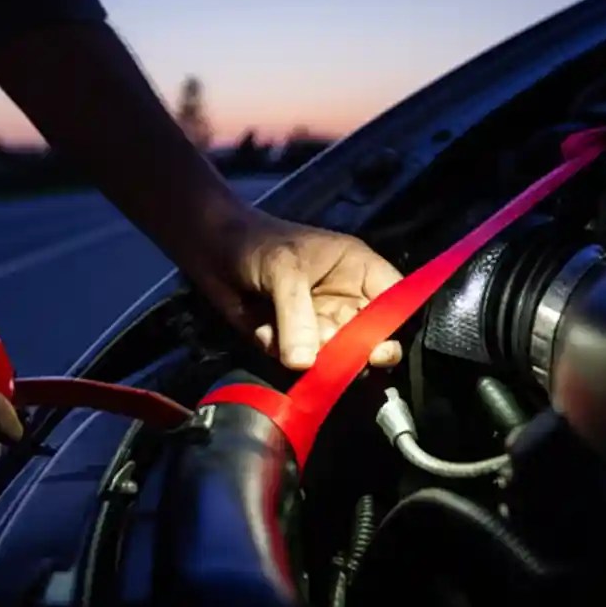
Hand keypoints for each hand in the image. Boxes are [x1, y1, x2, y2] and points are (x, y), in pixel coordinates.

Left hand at [187, 209, 404, 369]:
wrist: (209, 250)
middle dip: (355, 352)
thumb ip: (297, 315)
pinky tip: (261, 329)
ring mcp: (322, 325)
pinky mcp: (294, 345)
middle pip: (372, 338)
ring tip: (284, 335)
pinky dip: (280, 352)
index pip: (395, 300)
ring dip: (314, 355)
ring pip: (337, 357)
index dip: (393, 325)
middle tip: (337, 360)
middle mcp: (347, 302)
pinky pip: (300, 363)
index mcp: (359, 271)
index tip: (378, 348)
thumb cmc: (255, 243)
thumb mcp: (283, 269)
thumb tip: (306, 362)